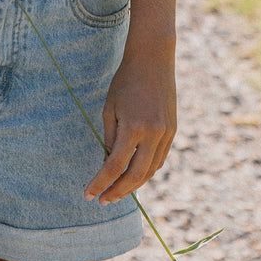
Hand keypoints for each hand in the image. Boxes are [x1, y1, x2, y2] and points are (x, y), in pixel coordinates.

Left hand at [83, 44, 176, 204]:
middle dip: (118, 192)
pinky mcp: (173, 131)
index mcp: (133, 127)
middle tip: (103, 200)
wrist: (153, 60)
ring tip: (117, 191)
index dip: (100, 183)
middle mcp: (153, 134)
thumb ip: (110, 139)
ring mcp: (166, 134)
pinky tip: (134, 176)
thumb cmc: (125, 82)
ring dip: (133, 185)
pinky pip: (159, 159)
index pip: (114, 166)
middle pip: (135, 176)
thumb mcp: (110, 108)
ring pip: (150, 171)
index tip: (88, 194)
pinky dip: (147, 171)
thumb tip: (109, 164)